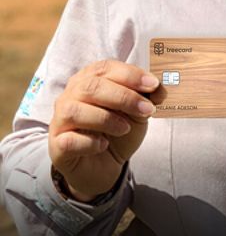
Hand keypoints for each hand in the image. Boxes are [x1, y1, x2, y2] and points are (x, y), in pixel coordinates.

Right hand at [49, 59, 161, 200]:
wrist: (106, 168)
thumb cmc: (118, 133)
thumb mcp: (137, 114)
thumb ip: (146, 98)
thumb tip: (159, 87)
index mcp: (88, 81)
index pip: (104, 68)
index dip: (130, 75)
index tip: (153, 85)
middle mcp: (69, 97)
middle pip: (90, 87)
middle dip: (123, 97)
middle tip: (146, 111)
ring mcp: (60, 121)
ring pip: (74, 110)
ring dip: (105, 118)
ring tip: (125, 128)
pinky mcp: (57, 146)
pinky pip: (69, 140)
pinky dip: (90, 142)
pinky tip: (103, 145)